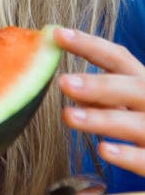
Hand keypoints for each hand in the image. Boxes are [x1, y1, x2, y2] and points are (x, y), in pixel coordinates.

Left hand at [56, 28, 144, 177]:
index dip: (89, 45)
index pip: (118, 58)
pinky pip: (144, 160)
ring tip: (68, 116)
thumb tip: (68, 85)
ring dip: (101, 119)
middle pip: (130, 88)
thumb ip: (102, 96)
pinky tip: (104, 150)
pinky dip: (126, 155)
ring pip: (133, 123)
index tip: (58, 34)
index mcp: (144, 83)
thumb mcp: (128, 104)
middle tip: (64, 82)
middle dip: (98, 85)